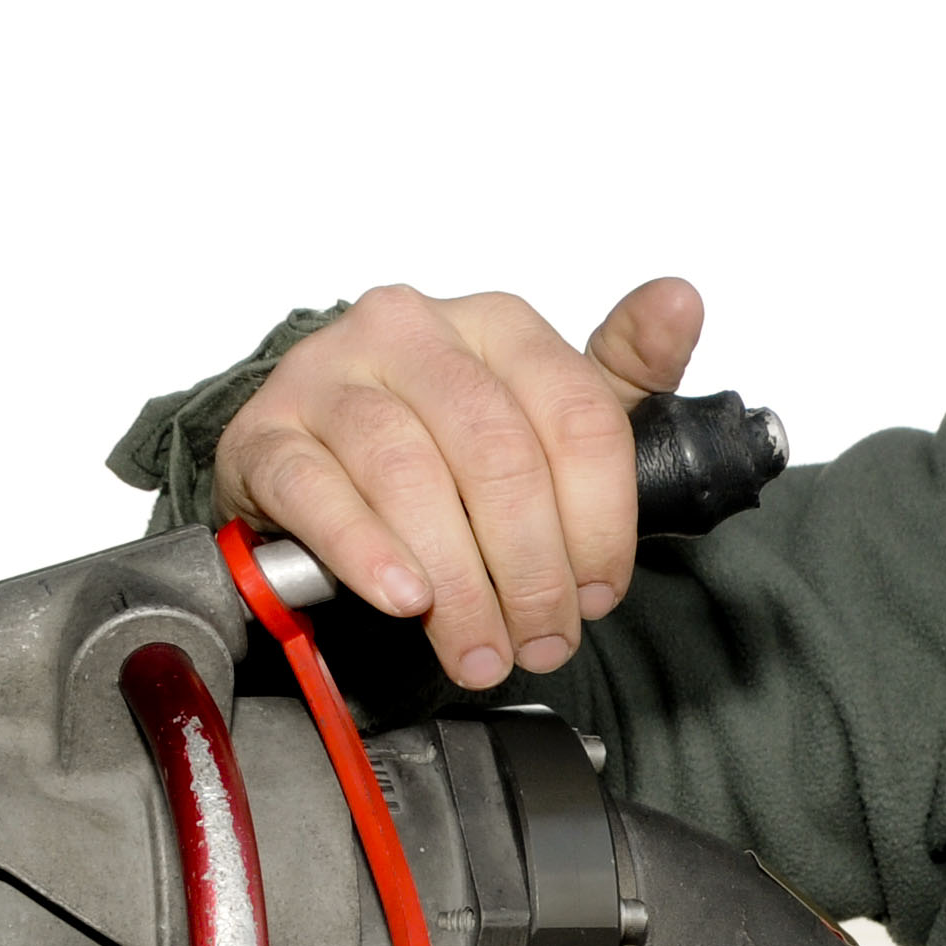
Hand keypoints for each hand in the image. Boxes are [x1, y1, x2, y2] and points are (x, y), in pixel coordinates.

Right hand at [212, 277, 705, 689]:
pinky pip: (317, 491)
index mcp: (495, 324)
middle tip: (540, 641)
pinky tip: (402, 597)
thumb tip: (680, 299)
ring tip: (478, 646)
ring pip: (408, 473)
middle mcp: (409, 331)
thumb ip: (625, 372)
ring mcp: (328, 375)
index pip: (574, 415)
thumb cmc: (444, 445)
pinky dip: (365, 550)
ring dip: (457, 580)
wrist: (316, 463)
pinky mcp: (266, 434)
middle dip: (530, 567)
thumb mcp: (548, 411)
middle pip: (494, 452)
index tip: (599, 593)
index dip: (600, 520)